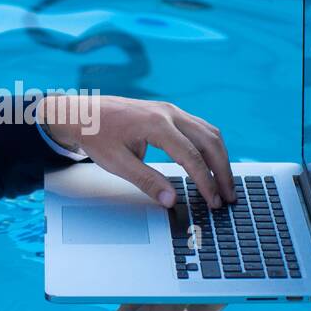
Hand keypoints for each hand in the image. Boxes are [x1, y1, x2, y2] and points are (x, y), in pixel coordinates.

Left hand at [39, 95, 235, 207]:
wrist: (81, 114)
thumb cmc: (96, 136)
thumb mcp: (117, 164)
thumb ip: (147, 181)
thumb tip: (171, 199)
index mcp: (156, 124)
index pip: (191, 156)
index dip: (206, 181)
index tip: (214, 200)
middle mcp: (168, 113)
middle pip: (209, 141)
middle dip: (223, 170)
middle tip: (229, 196)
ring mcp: (170, 110)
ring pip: (208, 132)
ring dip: (220, 158)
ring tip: (225, 184)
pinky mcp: (169, 113)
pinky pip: (199, 128)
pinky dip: (210, 147)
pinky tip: (211, 164)